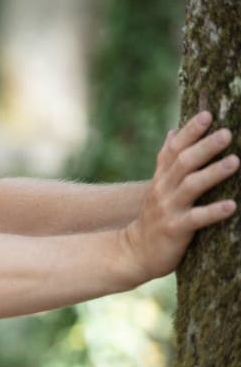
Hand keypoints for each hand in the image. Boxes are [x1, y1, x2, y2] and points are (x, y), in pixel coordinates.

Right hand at [122, 111, 238, 280]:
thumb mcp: (158, 186)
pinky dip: (213, 211)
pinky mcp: (175, 229)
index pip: (174, 149)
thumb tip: (173, 131)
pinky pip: (196, 219)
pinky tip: (231, 206)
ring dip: (212, 173)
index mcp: (162, 178)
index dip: (189, 132)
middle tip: (226, 133)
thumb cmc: (154, 217)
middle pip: (183, 163)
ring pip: (190, 187)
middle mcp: (163, 190)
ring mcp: (168, 209)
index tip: (207, 115)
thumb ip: (166, 160)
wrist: (135, 251)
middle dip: (205, 147)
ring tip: (235, 161)